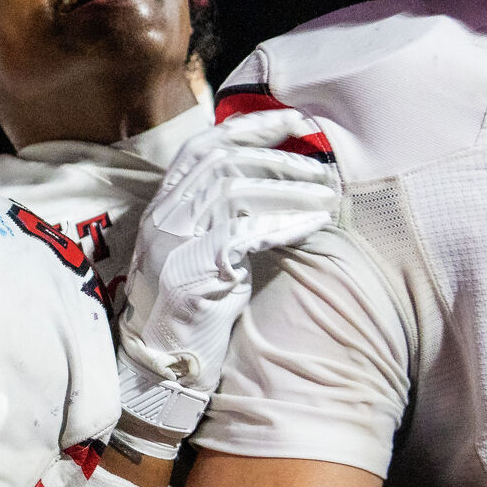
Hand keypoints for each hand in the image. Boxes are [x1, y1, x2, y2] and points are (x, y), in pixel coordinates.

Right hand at [117, 108, 339, 447]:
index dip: (250, 127)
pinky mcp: (192, 272)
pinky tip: (314, 225)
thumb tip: (276, 181)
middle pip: (223, 161)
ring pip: (235, 191)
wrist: (158, 365)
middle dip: (278, 156)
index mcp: (164, 205)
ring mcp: (173, 242)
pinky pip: (244, 234)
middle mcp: (164, 216)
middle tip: (321, 164)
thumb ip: (224, 214)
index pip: (204, 146)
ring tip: (327, 194)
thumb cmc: (191, 309)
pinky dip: (284, 225)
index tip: (294, 121)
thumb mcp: (202, 250)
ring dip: (288, 188)